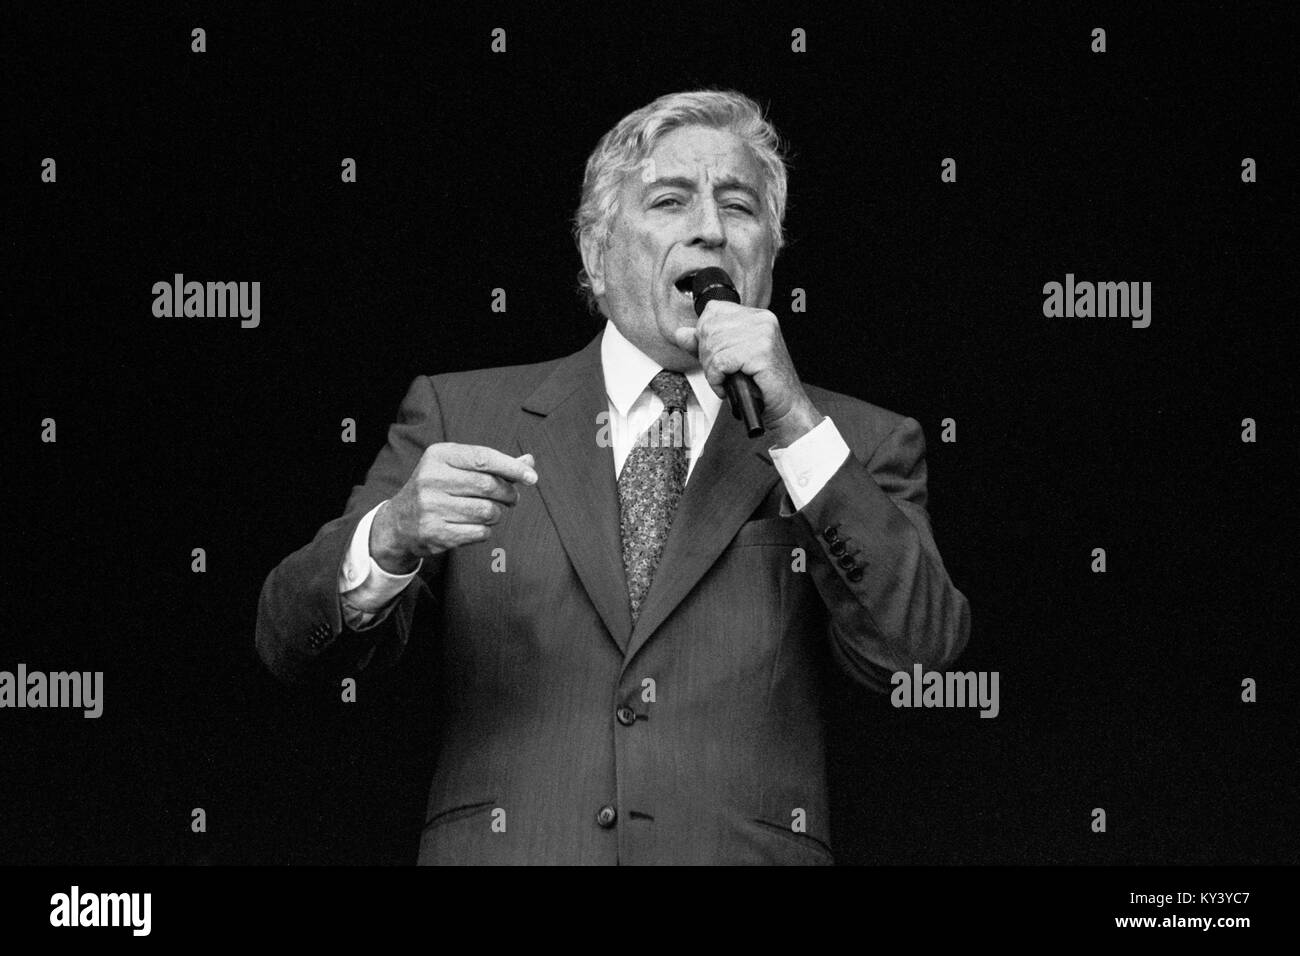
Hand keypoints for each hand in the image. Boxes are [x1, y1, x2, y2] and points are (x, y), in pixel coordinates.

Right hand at [369, 443, 537, 572]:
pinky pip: (480, 532)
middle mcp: (431, 479)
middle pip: (489, 486)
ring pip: (487, 511)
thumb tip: (529, 461)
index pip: (483, 458)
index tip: (532, 477)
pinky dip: (485, 530)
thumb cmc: (438, 489)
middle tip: (512, 498)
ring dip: (497, 513)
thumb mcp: (457, 468)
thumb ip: (493, 465)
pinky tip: (475, 525)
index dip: (512, 467)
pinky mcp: (436, 533)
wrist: (399, 523)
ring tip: (490, 511)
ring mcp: (431, 507)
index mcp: (438, 456)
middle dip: (508, 493)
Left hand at [673, 302, 823, 446]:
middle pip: (709, 328)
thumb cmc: (762, 386)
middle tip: (722, 373)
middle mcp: (761, 320)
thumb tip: (681, 333)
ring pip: (713, 346)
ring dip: (713, 371)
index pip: (714, 310)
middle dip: (707, 356)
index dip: (705, 336)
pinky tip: (729, 386)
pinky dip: (718, 379)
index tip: (716, 356)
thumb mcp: (729, 359)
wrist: (787, 408)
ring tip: (727, 381)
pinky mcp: (761, 352)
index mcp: (756, 316)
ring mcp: (763, 334)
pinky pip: (721, 362)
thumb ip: (704, 345)